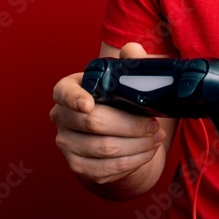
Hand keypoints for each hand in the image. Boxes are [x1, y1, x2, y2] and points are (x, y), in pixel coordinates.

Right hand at [49, 42, 166, 186]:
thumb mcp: (127, 79)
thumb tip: (131, 50)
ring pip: (103, 148)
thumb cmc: (122, 100)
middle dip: (130, 125)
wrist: (120, 134)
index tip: (89, 104)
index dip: (74, 98)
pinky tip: (147, 152)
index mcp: (69, 89)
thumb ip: (130, 62)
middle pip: (94, 123)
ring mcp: (66, 144)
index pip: (64, 92)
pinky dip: (132, 162)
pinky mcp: (78, 166)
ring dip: (136, 145)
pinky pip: (105, 169)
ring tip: (156, 137)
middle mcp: (62, 116)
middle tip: (154, 124)